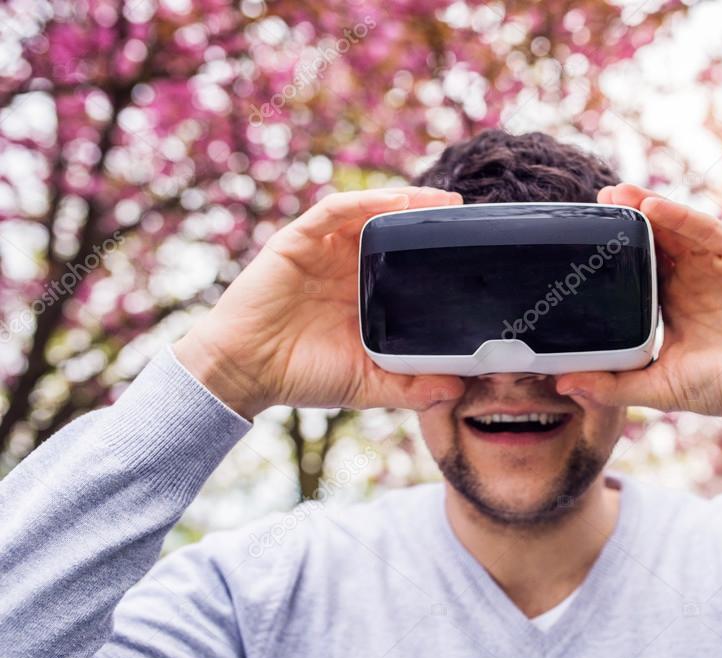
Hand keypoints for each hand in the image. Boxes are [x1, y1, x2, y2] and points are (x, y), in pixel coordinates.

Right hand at [173, 187, 466, 418]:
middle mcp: (346, 265)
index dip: (436, 250)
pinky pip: (334, 211)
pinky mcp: (298, 241)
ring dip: (404, 201)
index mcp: (365, 293)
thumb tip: (459, 391)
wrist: (246, 373)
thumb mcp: (368, 384)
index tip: (472, 245)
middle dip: (427, 217)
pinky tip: (395, 200)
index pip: (406, 260)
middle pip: (392, 229)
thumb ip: (411, 387)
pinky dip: (365, 201)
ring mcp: (322, 250)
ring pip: (368, 212)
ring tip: (439, 200)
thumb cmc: (304, 377)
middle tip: (463, 211)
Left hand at [555, 184, 721, 424]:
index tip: (579, 240)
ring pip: (677, 229)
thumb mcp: (660, 387)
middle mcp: (693, 280)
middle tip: (594, 203)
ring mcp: (718, 266)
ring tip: (616, 194)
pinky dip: (681, 217)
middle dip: (625, 222)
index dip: (612, 255)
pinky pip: (708, 230)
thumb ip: (613, 384)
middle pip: (654, 242)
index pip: (637, 270)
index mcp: (673, 305)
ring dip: (646, 209)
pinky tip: (653, 206)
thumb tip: (563, 385)